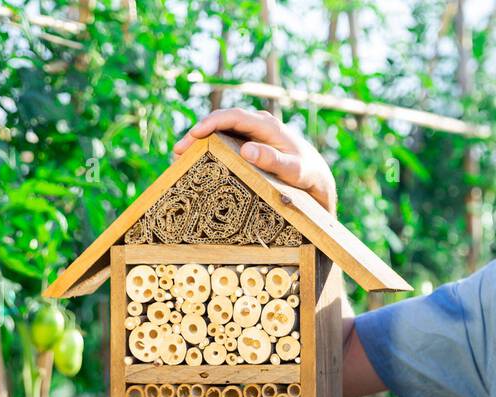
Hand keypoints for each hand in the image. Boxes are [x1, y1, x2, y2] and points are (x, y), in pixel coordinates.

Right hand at [173, 107, 338, 214]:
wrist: (318, 180)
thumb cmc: (309, 176)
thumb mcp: (296, 171)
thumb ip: (275, 160)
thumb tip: (247, 149)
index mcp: (268, 126)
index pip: (234, 116)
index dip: (211, 122)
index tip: (194, 135)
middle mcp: (258, 125)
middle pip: (221, 122)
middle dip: (198, 134)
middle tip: (178, 151)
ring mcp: (252, 134)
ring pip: (220, 132)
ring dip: (200, 143)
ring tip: (180, 158)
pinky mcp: (248, 145)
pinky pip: (225, 143)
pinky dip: (209, 150)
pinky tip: (196, 163)